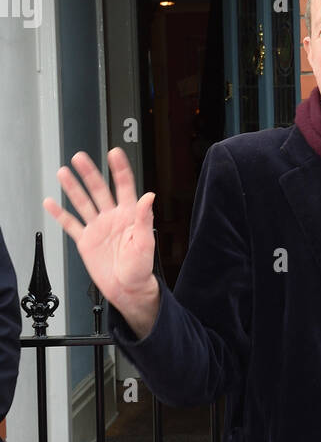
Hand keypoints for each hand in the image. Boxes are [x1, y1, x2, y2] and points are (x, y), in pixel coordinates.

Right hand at [43, 148, 159, 338]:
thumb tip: (148, 197)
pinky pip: (71, 224)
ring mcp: (98, 227)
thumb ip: (145, 218)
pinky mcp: (86, 240)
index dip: (120, 169)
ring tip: (63, 172)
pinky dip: (60, 214)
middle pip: (98, 189)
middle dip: (89, 173)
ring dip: (72, 188)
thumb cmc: (141, 268)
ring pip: (83, 203)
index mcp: (129, 215)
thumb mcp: (146, 242)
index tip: (115, 153)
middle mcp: (112, 217)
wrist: (128, 288)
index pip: (124, 186)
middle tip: (80, 158)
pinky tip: (51, 203)